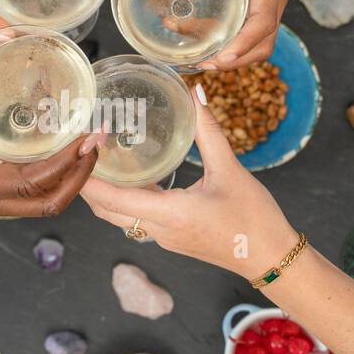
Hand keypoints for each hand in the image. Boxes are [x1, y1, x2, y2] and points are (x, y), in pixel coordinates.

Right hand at [0, 30, 104, 223]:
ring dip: (73, 179)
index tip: (85, 136)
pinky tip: (62, 153)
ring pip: (46, 204)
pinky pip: (34, 199)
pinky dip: (56, 180)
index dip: (65, 162)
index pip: (32, 181)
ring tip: (86, 145)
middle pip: (52, 202)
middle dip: (82, 175)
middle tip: (96, 139)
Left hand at [81, 84, 298, 274]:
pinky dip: (124, 199)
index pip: (112, 198)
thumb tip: (196, 94)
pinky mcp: (171, 239)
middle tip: (85, 148)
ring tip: (101, 158)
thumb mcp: (231, 170)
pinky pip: (135, 220)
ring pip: (117, 217)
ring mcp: (163, 238)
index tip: (82, 147)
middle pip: (105, 210)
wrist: (271, 259)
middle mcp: (159, 230)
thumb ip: (209, 131)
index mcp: (170, 213)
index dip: (90, 175)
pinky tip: (132, 176)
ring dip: (103, 192)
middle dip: (87, 182)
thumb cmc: (254, 219)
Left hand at [166, 0, 296, 69]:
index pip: (263, 22)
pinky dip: (237, 45)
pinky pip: (255, 35)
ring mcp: (272, 6)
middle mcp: (274, 0)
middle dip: (236, 60)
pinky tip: (211, 42)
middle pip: (264, 44)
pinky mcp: (265, 8)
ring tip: (205, 60)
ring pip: (261, 44)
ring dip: (236, 57)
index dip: (243, 43)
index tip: (221, 56)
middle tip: (204, 64)